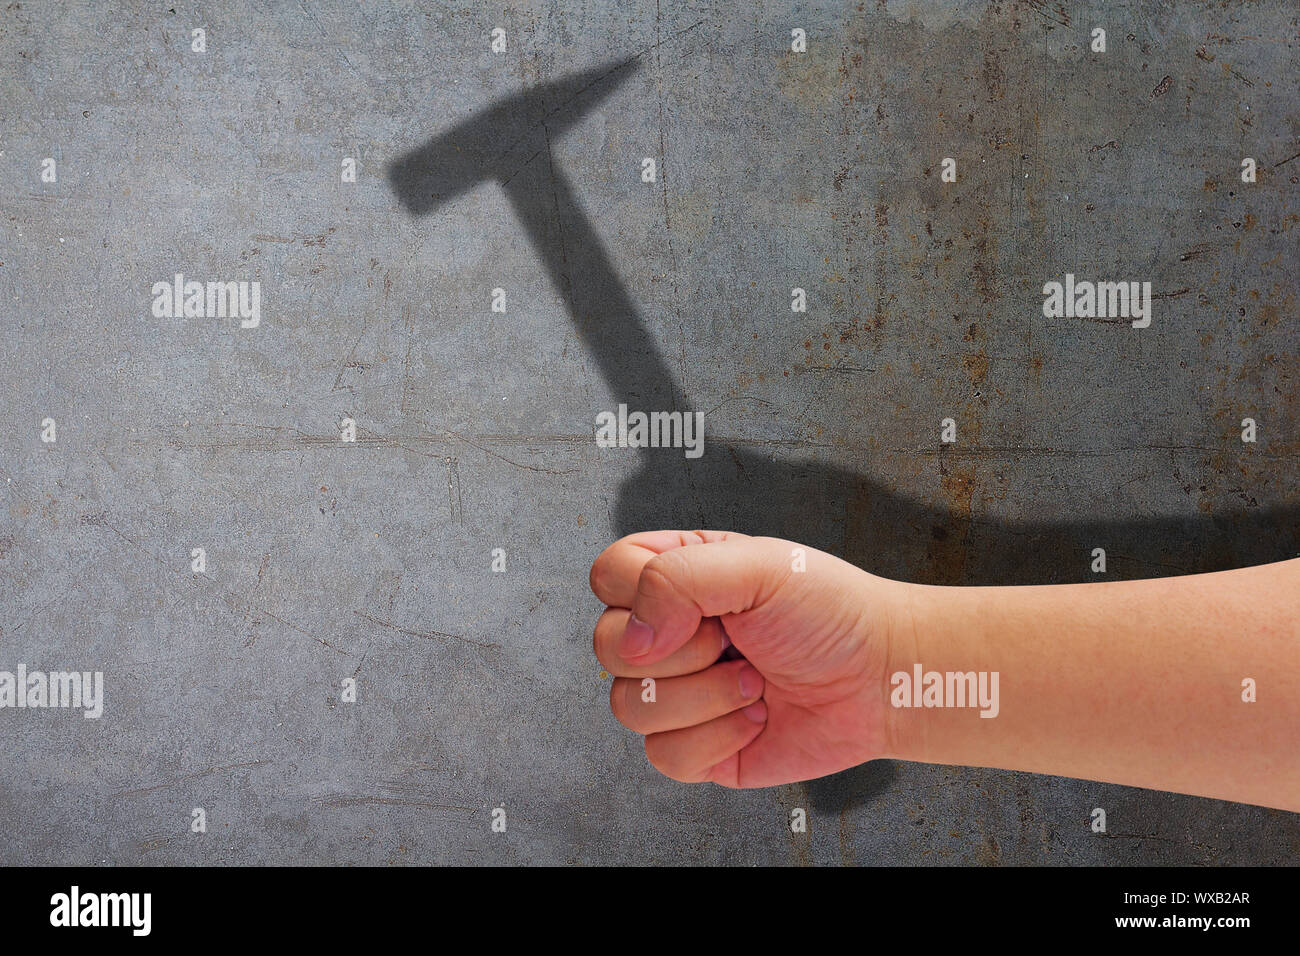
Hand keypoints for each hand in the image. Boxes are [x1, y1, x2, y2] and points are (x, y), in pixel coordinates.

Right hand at [589, 530, 901, 786]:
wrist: (880, 679)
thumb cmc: (831, 612)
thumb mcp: (759, 565)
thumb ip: (676, 578)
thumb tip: (632, 635)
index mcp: (673, 578)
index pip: (607, 576)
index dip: (643, 595)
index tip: (703, 604)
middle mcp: (666, 633)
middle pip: (608, 649)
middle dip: (683, 653)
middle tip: (735, 642)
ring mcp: (676, 692)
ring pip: (630, 707)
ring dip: (706, 698)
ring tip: (754, 680)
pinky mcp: (693, 747)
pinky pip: (663, 756)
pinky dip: (718, 739)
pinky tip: (755, 717)